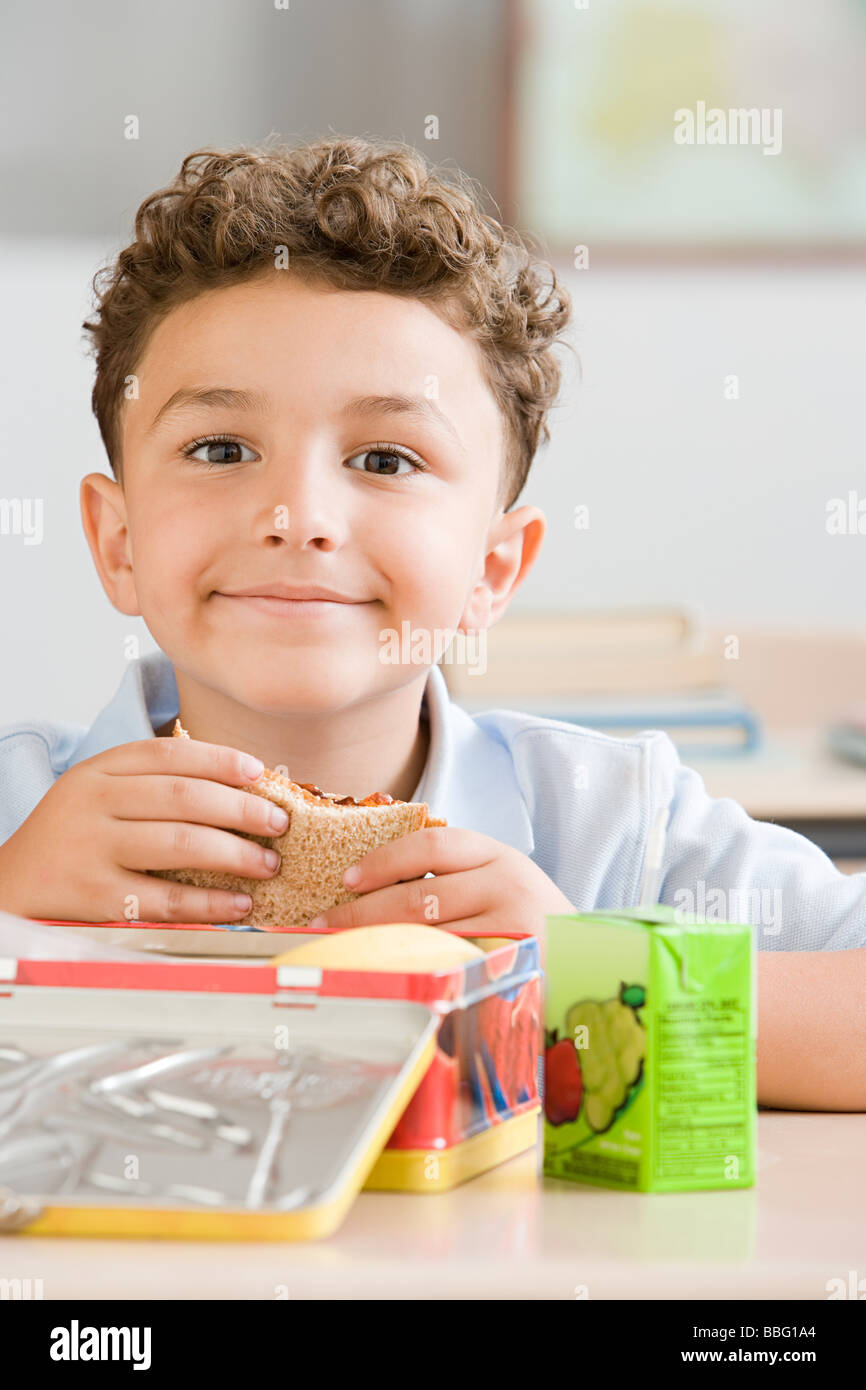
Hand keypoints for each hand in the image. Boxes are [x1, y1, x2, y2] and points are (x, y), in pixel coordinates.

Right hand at [0, 736, 288, 923]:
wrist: (13, 884)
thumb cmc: (74, 835)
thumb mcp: (99, 792)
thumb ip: (154, 783)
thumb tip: (242, 789)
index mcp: (100, 770)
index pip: (169, 754)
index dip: (221, 760)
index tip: (260, 774)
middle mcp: (95, 802)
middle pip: (184, 797)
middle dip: (242, 810)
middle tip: (278, 823)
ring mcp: (94, 848)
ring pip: (181, 844)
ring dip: (236, 854)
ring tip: (268, 863)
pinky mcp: (97, 896)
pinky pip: (166, 898)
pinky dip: (210, 902)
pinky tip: (239, 904)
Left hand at [304, 825, 574, 970]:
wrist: (594, 961)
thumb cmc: (531, 923)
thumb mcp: (500, 885)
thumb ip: (454, 879)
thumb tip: (372, 887)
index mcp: (499, 855)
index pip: (432, 846)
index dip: (384, 860)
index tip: (346, 878)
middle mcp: (509, 884)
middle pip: (420, 897)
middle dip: (363, 911)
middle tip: (324, 924)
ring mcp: (514, 928)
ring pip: (429, 936)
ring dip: (379, 944)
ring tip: (345, 951)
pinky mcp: (515, 968)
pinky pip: (452, 969)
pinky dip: (416, 972)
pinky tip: (389, 977)